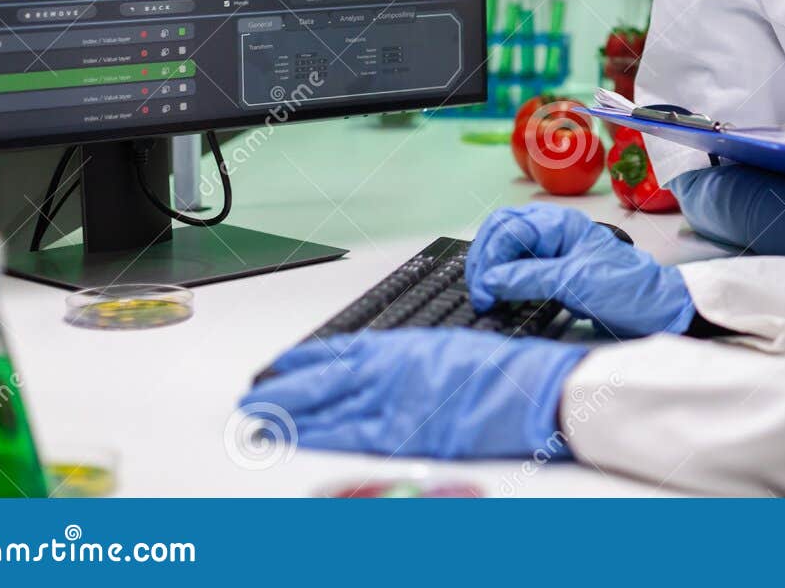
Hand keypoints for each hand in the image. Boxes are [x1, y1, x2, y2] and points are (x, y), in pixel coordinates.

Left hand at [243, 328, 586, 458]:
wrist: (530, 390)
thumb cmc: (498, 371)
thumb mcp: (446, 348)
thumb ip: (405, 361)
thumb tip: (377, 369)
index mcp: (402, 345)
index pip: (338, 353)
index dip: (303, 362)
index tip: (281, 368)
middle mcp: (391, 370)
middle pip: (323, 380)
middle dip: (285, 389)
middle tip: (254, 397)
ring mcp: (395, 402)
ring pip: (329, 408)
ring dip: (291, 414)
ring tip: (261, 420)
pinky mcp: (405, 434)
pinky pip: (351, 435)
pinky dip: (321, 436)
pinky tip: (299, 439)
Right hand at [467, 203, 694, 338]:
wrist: (657, 310)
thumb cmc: (628, 289)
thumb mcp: (576, 282)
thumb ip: (529, 277)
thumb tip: (489, 280)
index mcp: (559, 223)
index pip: (507, 229)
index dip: (488, 259)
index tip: (482, 291)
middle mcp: (552, 232)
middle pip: (500, 234)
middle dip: (483, 261)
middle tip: (478, 294)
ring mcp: (553, 252)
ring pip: (506, 251)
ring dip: (489, 270)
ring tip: (484, 296)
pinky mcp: (554, 273)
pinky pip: (518, 270)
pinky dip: (502, 281)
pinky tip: (498, 297)